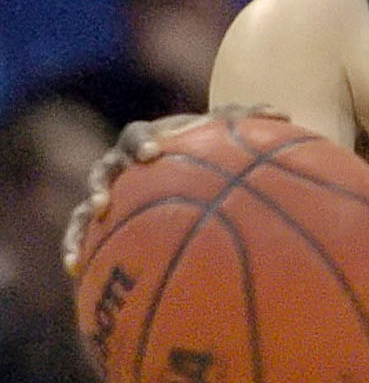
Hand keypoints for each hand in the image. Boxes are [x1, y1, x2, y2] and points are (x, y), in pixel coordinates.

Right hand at [62, 106, 286, 273]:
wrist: (198, 166)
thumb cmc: (218, 148)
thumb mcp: (235, 137)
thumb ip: (255, 124)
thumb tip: (283, 113)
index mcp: (153, 140)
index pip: (139, 135)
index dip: (142, 143)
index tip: (153, 154)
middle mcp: (127, 163)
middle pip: (106, 167)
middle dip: (102, 181)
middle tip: (105, 200)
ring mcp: (114, 189)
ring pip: (88, 202)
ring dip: (81, 218)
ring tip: (86, 242)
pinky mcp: (104, 219)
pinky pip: (83, 233)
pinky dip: (75, 247)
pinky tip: (71, 269)